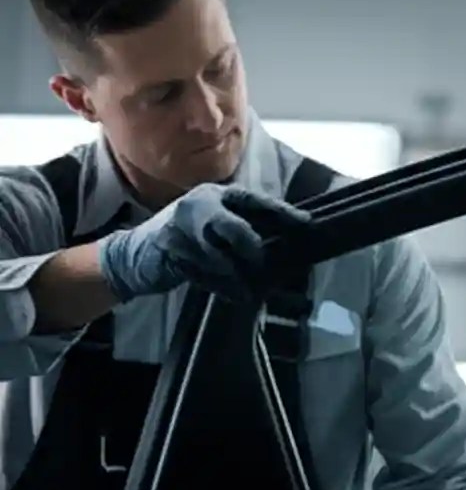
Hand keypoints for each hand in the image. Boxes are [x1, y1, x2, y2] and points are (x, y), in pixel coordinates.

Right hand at [98, 184, 310, 303]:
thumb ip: (244, 225)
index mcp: (217, 194)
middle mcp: (199, 206)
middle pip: (235, 228)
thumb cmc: (187, 237)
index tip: (307, 224)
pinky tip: (235, 294)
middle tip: (261, 262)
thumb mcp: (215, 222)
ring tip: (250, 289)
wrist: (134, 253)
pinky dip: (222, 287)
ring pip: (221, 258)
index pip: (256, 201)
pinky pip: (205, 275)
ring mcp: (182, 229)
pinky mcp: (171, 253)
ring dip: (237, 276)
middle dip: (252, 249)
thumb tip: (287, 238)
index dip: (282, 213)